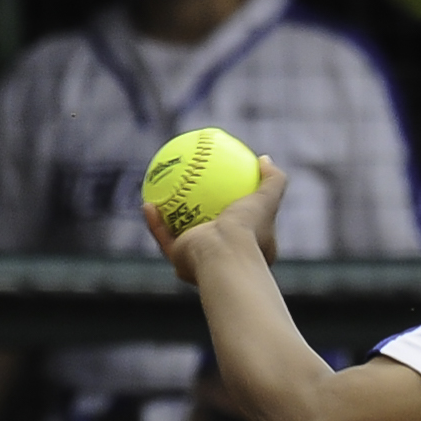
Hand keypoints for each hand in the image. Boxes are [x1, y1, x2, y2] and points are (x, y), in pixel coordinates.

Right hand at [143, 156, 286, 285]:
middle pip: (211, 232)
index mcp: (250, 248)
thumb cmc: (248, 229)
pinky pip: (164, 239)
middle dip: (200, 212)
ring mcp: (202, 261)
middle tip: (192, 187)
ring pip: (182, 236)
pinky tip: (147, 203)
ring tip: (160, 192)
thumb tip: (265, 159)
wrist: (224, 255)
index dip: (238, 207)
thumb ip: (273, 179)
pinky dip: (155, 223)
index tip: (228, 185)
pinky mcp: (181, 261)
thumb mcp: (267, 198)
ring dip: (170, 217)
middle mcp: (226, 257)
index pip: (246, 227)